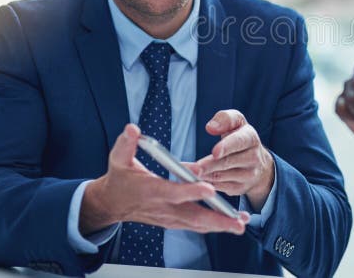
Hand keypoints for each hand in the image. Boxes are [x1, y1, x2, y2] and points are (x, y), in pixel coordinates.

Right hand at [80, 124, 248, 235]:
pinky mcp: (174, 221)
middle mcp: (163, 207)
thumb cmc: (119, 178)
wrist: (112, 204)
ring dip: (221, 225)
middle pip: (193, 216)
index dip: (191, 191)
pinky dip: (214, 226)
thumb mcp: (118, 159)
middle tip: (238, 221)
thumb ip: (126, 143)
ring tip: (242, 223)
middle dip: (217, 219)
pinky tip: (231, 223)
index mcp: (151, 190)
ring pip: (198, 224)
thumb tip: (132, 128)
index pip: (173, 192)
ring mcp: (170, 218)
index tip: (209, 188)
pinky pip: (196, 225)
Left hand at [189, 110, 274, 211]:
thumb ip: (225, 119)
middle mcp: (253, 157)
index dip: (227, 147)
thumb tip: (211, 127)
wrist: (258, 163)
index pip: (239, 141)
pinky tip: (194, 180)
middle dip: (209, 165)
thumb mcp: (237, 122)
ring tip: (188, 173)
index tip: (215, 152)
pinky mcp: (240, 188)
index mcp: (251, 138)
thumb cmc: (240, 138)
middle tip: (193, 169)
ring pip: (222, 177)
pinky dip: (205, 184)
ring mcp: (248, 175)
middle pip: (228, 162)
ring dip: (203, 176)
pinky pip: (219, 187)